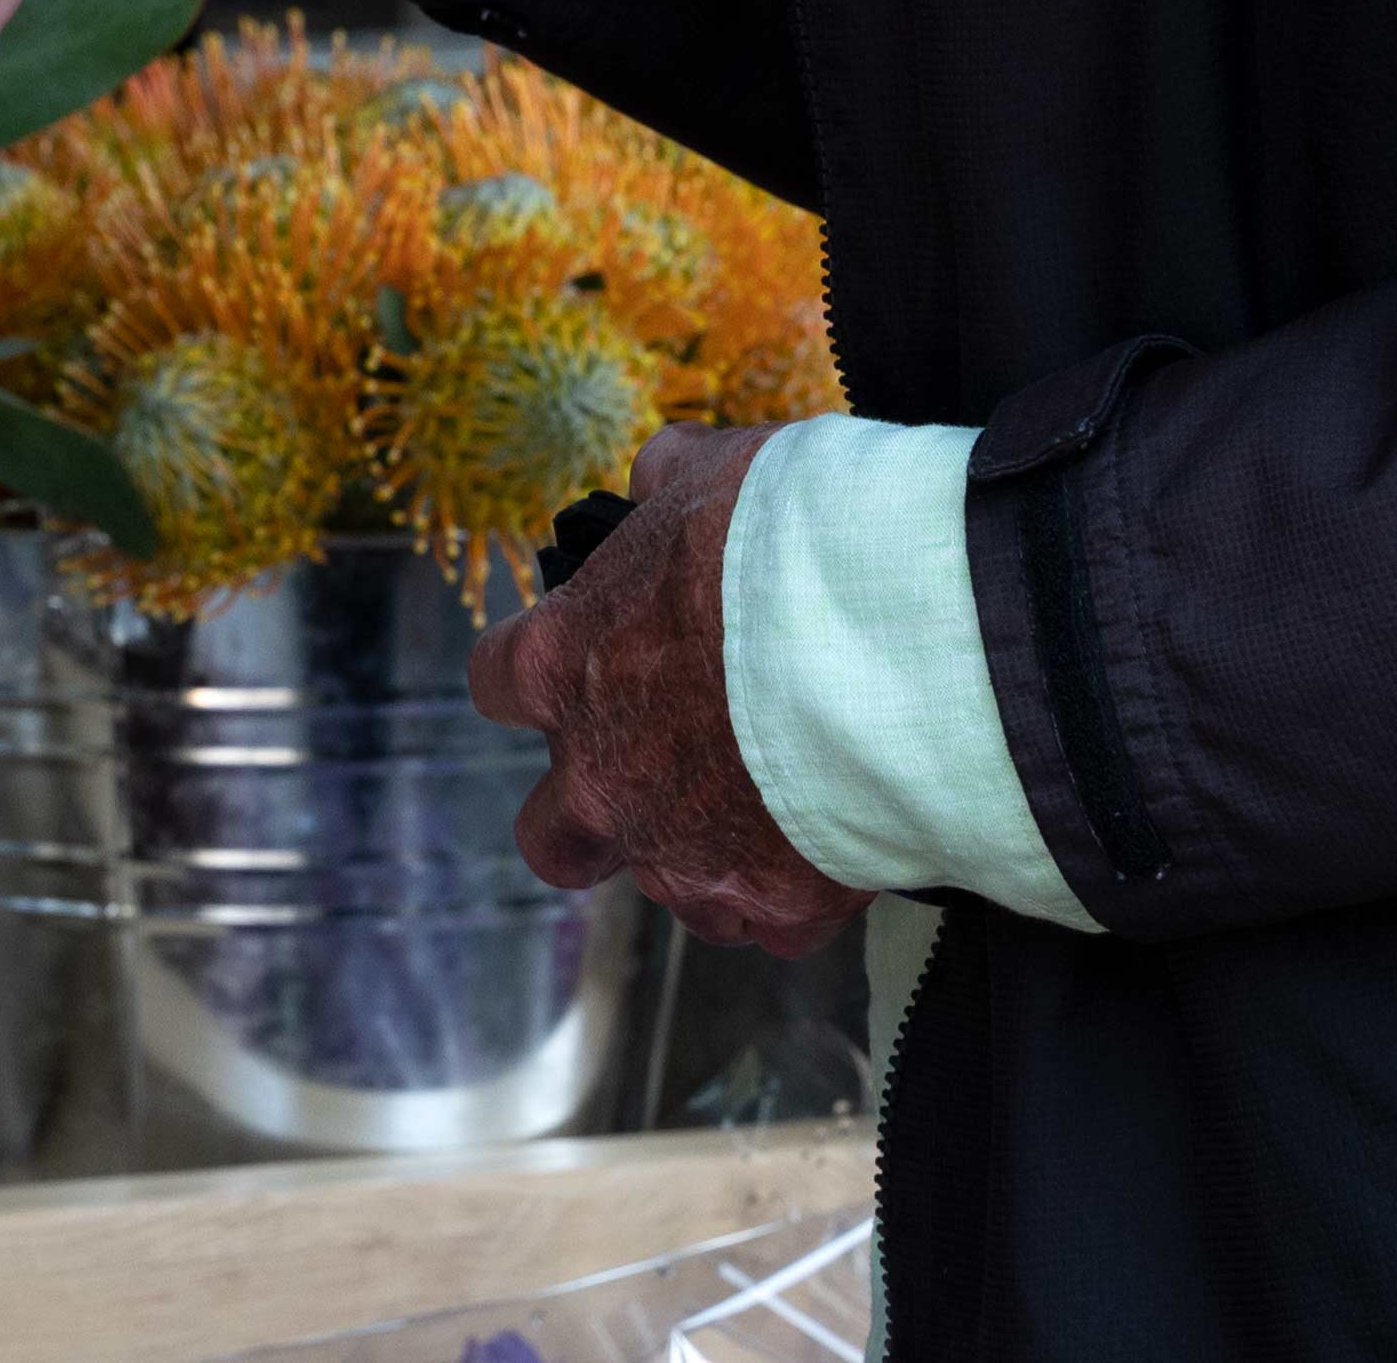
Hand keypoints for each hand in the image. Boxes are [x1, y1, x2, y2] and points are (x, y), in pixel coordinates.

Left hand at [468, 422, 872, 960]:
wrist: (899, 641)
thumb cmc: (793, 545)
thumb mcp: (713, 475)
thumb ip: (669, 484)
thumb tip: (659, 477)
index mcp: (566, 667)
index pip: (497, 680)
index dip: (537, 672)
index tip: (583, 657)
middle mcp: (601, 779)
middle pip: (551, 834)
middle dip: (591, 811)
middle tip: (661, 766)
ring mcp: (684, 857)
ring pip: (668, 888)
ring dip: (705, 853)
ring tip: (779, 800)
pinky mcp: (773, 906)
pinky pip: (768, 921)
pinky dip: (795, 892)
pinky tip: (839, 842)